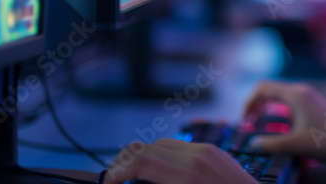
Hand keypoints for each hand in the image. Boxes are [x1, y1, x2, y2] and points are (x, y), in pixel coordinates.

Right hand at [104, 138, 257, 183]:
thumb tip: (132, 182)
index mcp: (187, 174)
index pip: (139, 158)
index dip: (117, 171)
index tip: (109, 183)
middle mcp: (198, 156)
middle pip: (148, 147)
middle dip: (129, 163)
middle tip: (119, 181)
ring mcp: (209, 150)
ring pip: (163, 144)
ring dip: (147, 159)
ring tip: (139, 178)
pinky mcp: (216, 151)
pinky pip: (183, 147)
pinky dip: (167, 158)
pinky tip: (164, 175)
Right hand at [243, 81, 325, 163]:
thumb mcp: (296, 144)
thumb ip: (271, 145)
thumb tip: (252, 145)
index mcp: (295, 95)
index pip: (262, 87)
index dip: (248, 102)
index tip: (244, 121)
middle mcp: (301, 92)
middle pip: (269, 90)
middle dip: (255, 105)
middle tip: (247, 123)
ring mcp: (308, 98)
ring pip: (279, 97)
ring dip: (266, 108)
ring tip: (258, 125)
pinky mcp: (313, 106)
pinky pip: (288, 103)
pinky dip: (277, 112)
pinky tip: (277, 127)